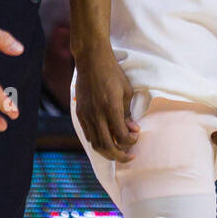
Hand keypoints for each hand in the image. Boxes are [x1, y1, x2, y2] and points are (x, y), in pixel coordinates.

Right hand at [72, 44, 138, 162]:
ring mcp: (86, 115)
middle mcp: (97, 115)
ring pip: (95, 144)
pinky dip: (97, 142)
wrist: (92, 60)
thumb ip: (127, 113)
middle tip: (129, 157)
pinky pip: (88, 135)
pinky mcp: (80, 113)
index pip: (122, 136)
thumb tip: (132, 130)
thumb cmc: (113, 73)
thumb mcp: (126, 92)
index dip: (130, 141)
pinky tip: (106, 140)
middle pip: (107, 146)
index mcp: (111, 109)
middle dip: (119, 156)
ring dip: (107, 152)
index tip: (136, 137)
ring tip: (118, 152)